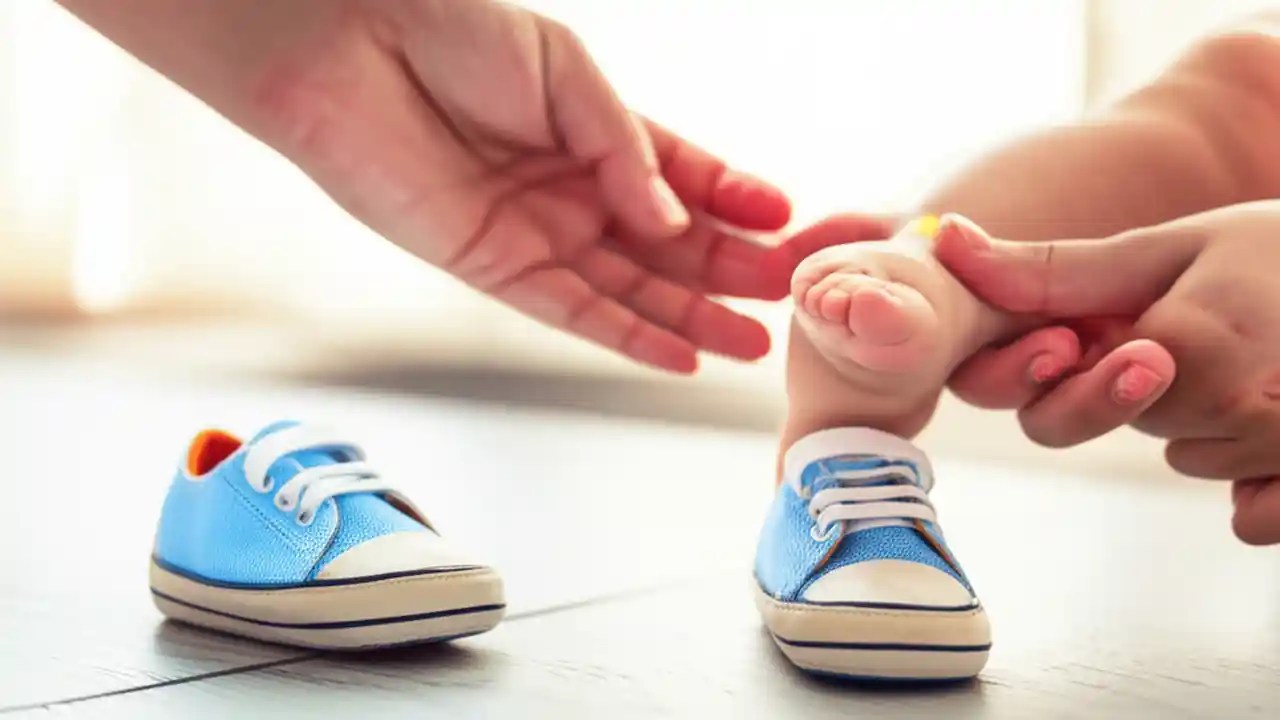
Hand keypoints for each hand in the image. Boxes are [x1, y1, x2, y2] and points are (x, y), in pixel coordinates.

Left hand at [62, 0, 794, 371]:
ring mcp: (537, 232)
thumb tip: (673, 224)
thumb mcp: (568, 74)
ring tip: (752, 343)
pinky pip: (570, 311)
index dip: (738, 199)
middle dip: (730, 271)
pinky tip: (678, 357)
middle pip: (667, 243)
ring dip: (691, 319)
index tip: (791, 222)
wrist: (351, 44)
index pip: (685, 177)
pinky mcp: (492, 265)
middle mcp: (574, 189)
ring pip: (630, 288)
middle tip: (789, 296)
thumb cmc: (455, 34)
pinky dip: (625, 337)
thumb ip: (626, 148)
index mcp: (598, 132)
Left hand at [935, 203, 1279, 543]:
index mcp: (1182, 351)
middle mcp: (1234, 416)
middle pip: (1133, 429)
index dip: (1086, 365)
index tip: (1133, 326)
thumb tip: (945, 246)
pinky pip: (1254, 512)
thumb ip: (1052, 269)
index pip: (1064, 402)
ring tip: (1264, 355)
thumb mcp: (1165, 247)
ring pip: (1195, 459)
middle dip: (1150, 384)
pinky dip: (1262, 472)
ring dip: (1210, 418)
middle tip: (1208, 330)